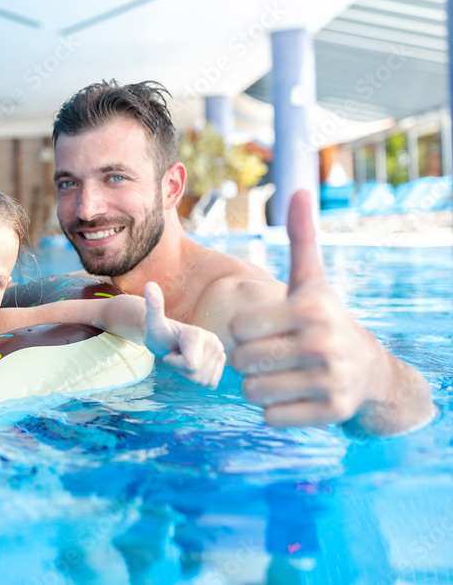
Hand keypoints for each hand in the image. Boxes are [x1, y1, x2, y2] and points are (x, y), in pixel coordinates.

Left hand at [143, 281, 224, 388]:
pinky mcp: (222, 362)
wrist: (166, 337)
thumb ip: (153, 305)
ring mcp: (220, 352)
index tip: (170, 351)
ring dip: (189, 374)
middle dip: (182, 369)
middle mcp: (214, 341)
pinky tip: (192, 363)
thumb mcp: (152, 321)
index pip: (190, 365)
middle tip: (177, 353)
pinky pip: (211, 382)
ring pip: (204, 380)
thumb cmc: (157, 331)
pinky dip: (199, 377)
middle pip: (198, 374)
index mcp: (199, 334)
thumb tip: (149, 284)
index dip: (175, 362)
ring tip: (184, 357)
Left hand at [229, 190, 393, 427]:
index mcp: (309, 309)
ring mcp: (329, 381)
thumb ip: (301, 237)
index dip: (244, 330)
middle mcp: (322, 344)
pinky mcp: (330, 413)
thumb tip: (299, 190)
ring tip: (282, 373)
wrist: (368, 370)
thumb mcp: (312, 279)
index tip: (268, 327)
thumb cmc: (324, 317)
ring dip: (259, 385)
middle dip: (249, 360)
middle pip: (242, 361)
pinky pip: (270, 417)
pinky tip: (295, 394)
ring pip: (252, 391)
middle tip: (274, 353)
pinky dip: (275, 409)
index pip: (238, 327)